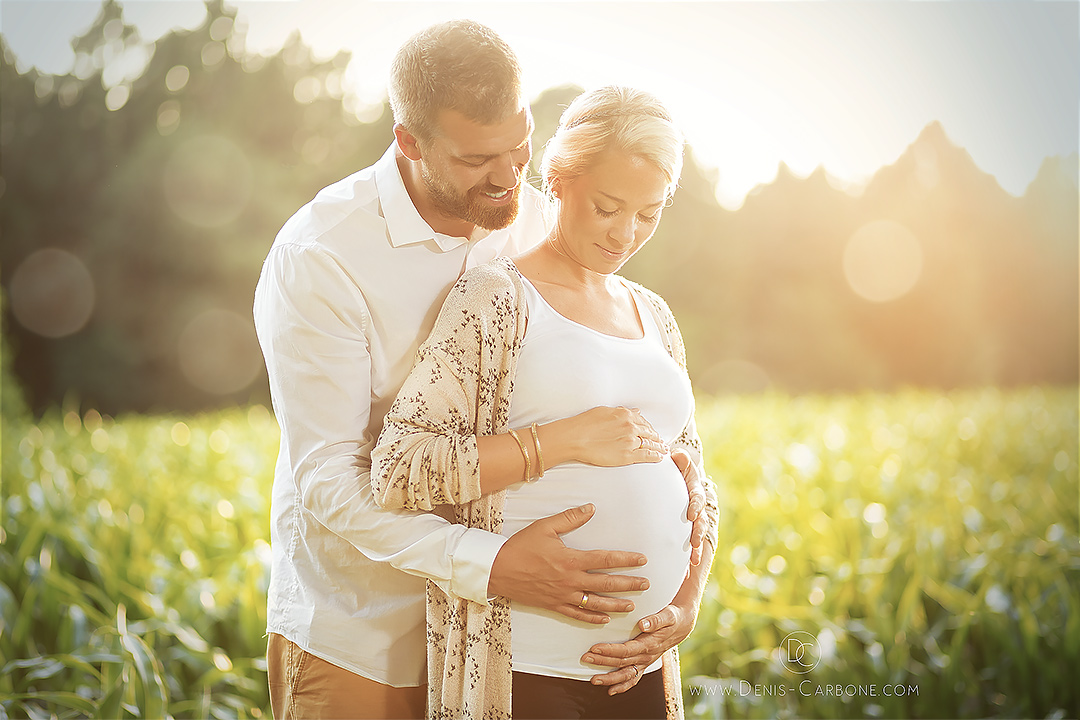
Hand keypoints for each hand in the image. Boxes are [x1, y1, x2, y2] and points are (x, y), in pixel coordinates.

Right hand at [488, 504, 649, 622]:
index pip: (605, 560)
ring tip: (632, 606)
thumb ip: (570, 518)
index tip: (642, 560)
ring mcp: (562, 595)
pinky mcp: (554, 605)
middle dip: (628, 584)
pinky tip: (604, 619)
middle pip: (605, 584)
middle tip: (646, 584)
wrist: (497, 569)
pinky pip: (576, 615)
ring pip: (594, 603)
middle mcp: (570, 580)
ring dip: (615, 605)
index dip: (626, 560)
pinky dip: (592, 618)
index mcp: (570, 559)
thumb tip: (591, 508)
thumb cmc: (520, 546)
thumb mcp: (544, 527)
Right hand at [549, 406, 666, 467]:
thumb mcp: (605, 411)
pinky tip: (659, 458)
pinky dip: (655, 456)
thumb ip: (622, 412)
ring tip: (664, 450)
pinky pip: (646, 456)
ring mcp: (630, 441)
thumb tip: (635, 412)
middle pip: (649, 433)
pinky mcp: (627, 456)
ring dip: (659, 447)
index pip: (643, 422)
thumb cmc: (585, 423)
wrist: (575, 437)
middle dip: (656, 438)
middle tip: (662, 442)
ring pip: (650, 444)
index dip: (649, 428)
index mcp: (626, 415)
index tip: (652, 432)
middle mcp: (631, 427)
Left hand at [583, 602, 695, 694]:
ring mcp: (645, 662)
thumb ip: (656, 620)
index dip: (610, 650)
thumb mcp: (668, 615)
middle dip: (603, 662)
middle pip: (622, 662)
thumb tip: (643, 624)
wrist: (681, 626)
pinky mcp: (644, 663)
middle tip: (586, 658)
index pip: (626, 650)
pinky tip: (610, 690)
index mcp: (649, 644)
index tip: (595, 648)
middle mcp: (646, 656)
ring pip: (626, 675)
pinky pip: (633, 678)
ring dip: (610, 679)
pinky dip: (622, 686)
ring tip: (593, 680)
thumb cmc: (672, 618)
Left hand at [671, 449, 707, 565]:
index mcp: (693, 490)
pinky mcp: (689, 531)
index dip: (695, 505)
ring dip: (696, 545)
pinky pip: (692, 544)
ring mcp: (695, 519)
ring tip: (692, 558)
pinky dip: (691, 555)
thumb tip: (677, 454)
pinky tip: (688, 567)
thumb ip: (679, 461)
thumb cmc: (672, 472)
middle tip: (694, 540)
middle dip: (698, 530)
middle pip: (701, 519)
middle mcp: (697, 506)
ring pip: (698, 534)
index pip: (697, 497)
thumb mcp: (676, 466)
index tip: (691, 514)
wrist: (671, 482)